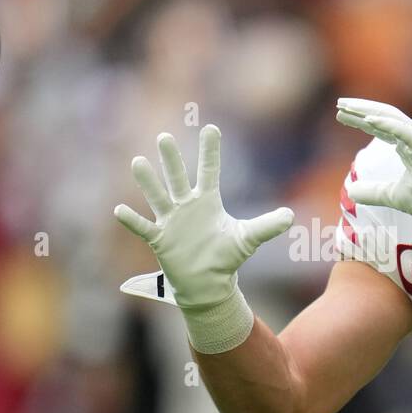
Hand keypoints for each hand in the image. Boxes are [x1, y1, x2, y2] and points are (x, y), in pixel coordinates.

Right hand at [114, 124, 293, 308]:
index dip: (210, 150)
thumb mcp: (248, 239)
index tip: (211, 128)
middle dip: (171, 159)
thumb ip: (267, 225)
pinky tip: (119, 209)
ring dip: (148, 181)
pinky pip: (144, 227)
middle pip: (178, 177)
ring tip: (137, 162)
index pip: (209, 170)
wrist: (208, 284)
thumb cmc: (226, 258)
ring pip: (157, 196)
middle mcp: (187, 206)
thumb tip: (291, 216)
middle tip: (164, 136)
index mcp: (207, 202)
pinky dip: (132, 220)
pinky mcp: (160, 239)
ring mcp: (171, 221)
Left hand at [335, 98, 411, 239]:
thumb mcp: (392, 196)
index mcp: (409, 147)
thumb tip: (351, 191)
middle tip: (340, 104)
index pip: (382, 126)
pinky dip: (386, 124)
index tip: (341, 115)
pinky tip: (368, 120)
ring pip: (392, 118)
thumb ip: (373, 191)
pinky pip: (404, 131)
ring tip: (347, 107)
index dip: (361, 119)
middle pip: (385, 116)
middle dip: (361, 109)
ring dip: (369, 111)